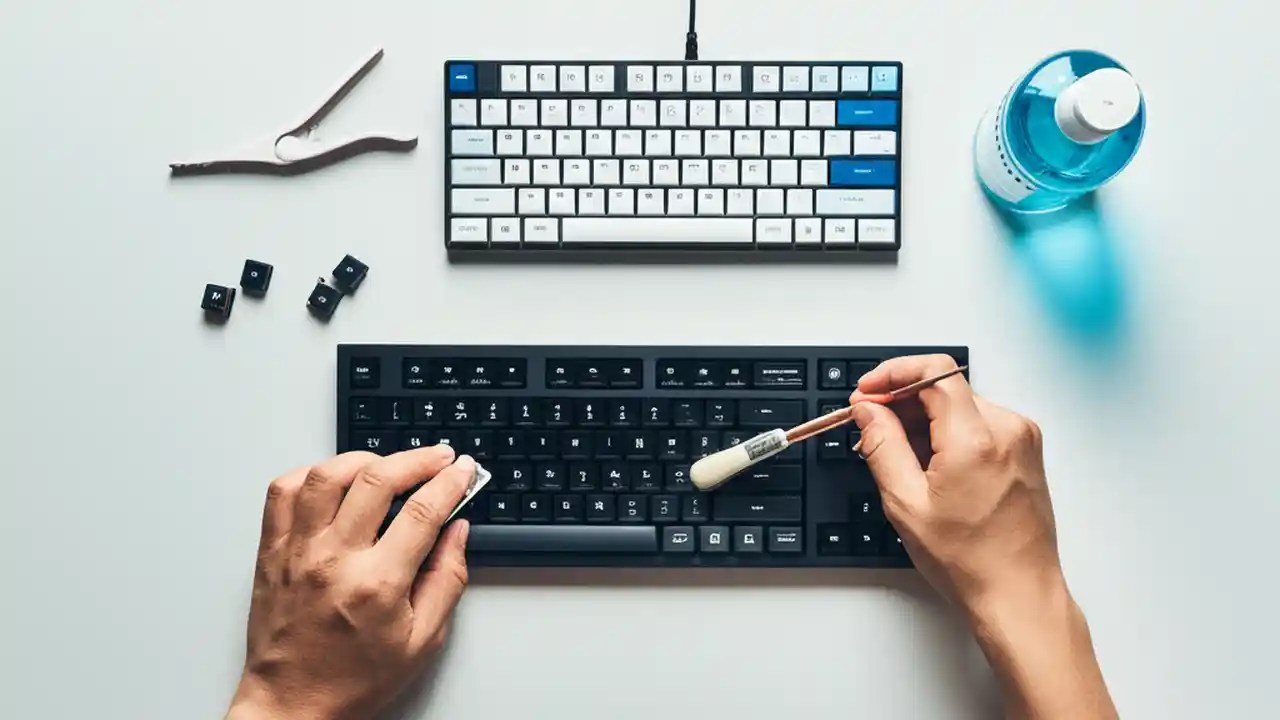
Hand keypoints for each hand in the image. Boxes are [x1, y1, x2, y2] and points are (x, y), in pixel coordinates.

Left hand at [225, 446, 474, 719]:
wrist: (291, 705)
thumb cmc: (353, 680)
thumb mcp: (422, 642)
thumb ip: (446, 580)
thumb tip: (458, 531)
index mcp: (376, 585)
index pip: (422, 511)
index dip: (450, 482)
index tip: (464, 471)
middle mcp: (334, 560)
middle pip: (377, 479)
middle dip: (417, 458)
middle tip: (438, 457)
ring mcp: (297, 552)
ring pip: (326, 475)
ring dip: (364, 458)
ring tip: (388, 463)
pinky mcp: (271, 552)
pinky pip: (282, 492)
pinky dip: (310, 473)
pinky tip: (334, 480)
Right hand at [849, 355, 1115, 718]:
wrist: (1017, 594)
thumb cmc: (971, 562)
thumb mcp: (906, 503)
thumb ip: (881, 445)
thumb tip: (868, 410)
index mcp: (976, 439)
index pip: (933, 371)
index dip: (892, 374)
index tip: (868, 391)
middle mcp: (1007, 429)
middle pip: (944, 387)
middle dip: (902, 402)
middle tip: (871, 428)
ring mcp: (1021, 438)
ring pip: (959, 405)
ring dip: (923, 419)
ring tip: (899, 458)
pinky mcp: (1024, 450)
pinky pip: (977, 422)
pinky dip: (946, 433)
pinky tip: (928, 464)